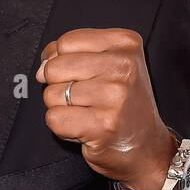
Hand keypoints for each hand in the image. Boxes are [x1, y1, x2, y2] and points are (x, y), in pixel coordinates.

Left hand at [35, 27, 175, 189]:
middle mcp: (123, 66)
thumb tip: (43, 65)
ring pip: (51, 94)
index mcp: (125, 43)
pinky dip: (62, 127)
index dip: (62, 61)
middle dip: (59, 86)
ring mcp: (114, 96)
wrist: (146, 147)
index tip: (82, 77)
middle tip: (85, 99)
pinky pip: (55, 119)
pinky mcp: (102, 124)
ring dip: (62, 108)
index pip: (66, 41)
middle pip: (55, 67)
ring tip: (88, 114)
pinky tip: (84, 128)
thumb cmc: (122, 105)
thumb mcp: (107, 65)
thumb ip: (72, 54)